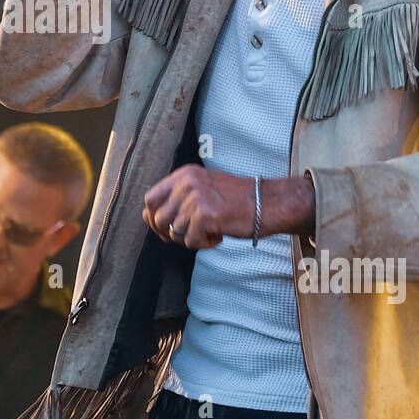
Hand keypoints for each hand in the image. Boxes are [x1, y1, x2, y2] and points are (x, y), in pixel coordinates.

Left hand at [142, 166, 316, 249]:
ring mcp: (195, 198)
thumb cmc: (236, 200)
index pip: (150, 198)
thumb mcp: (203, 188)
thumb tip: (151, 219)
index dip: (152, 218)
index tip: (164, 229)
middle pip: (159, 219)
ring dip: (192, 238)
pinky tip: (219, 234)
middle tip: (192, 234)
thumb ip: (178, 199)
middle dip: (171, 233)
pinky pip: (191, 242)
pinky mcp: (205, 215)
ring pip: (176, 233)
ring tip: (212, 230)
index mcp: (184, 174)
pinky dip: (205, 244)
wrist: (268, 203)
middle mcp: (186, 183)